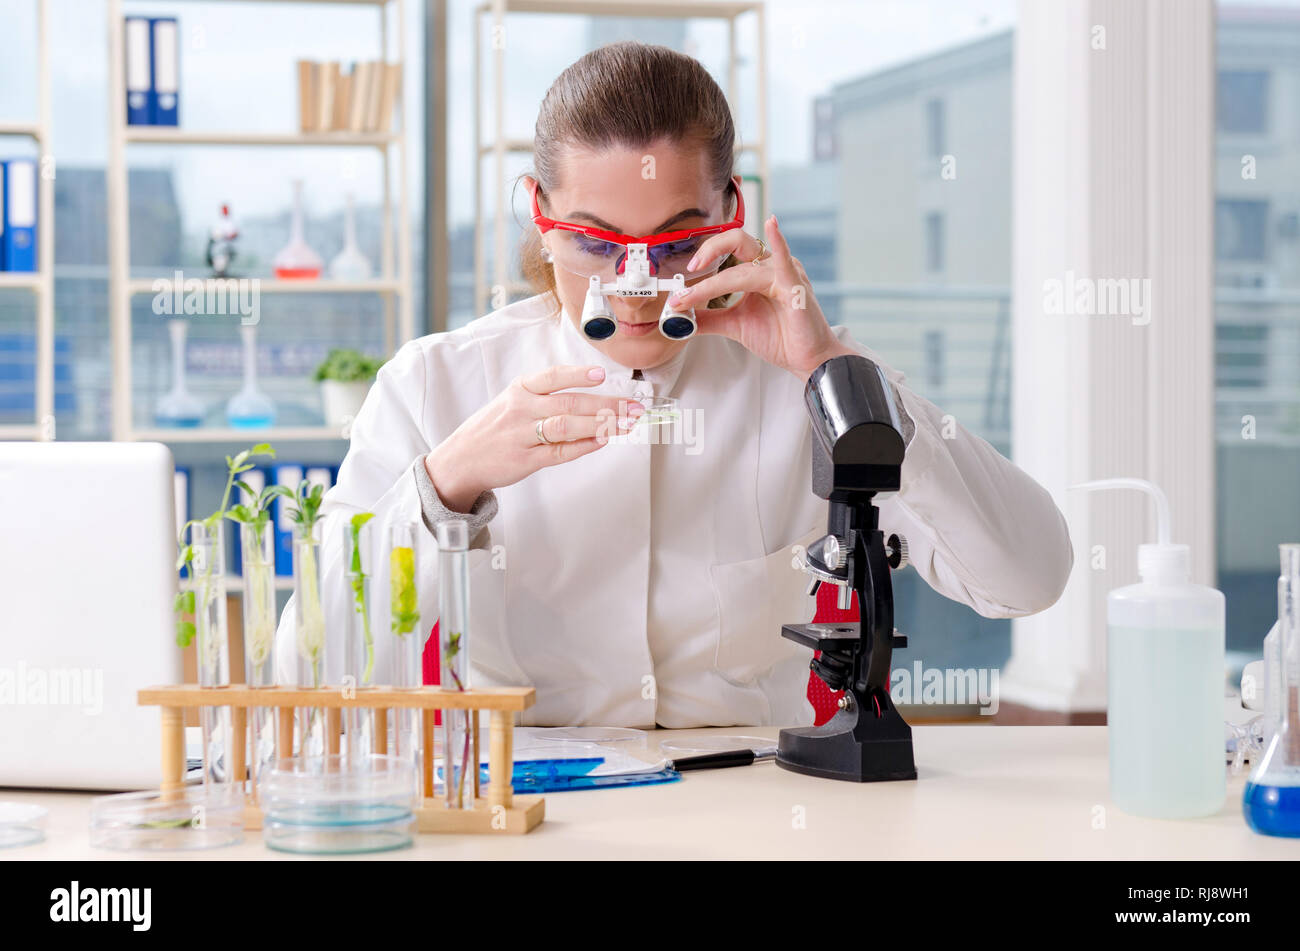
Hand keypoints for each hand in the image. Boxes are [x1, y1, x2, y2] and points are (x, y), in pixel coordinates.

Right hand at [425, 364, 643, 511]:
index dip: (579, 375)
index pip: (553, 377)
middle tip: (634, 407)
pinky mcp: (526, 460)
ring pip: (567, 427)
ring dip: (601, 425)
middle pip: (570, 403)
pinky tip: (602, 441)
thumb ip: (547, 398)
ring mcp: (523, 436)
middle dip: (607, 404)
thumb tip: (593, 400)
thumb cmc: (493, 429)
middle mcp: (521, 409)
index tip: (603, 375)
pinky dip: (583, 446)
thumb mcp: (513, 402)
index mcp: (520, 390)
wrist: (461, 460)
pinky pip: (560, 452)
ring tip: (626, 424)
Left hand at [668, 211, 853, 379]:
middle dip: (709, 252)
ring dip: (714, 284)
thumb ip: (708, 319)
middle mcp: (771, 266)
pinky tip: (772, 223)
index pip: (726, 253)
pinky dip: (779, 241)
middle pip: (736, 242)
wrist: (806, 359)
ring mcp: (785, 273)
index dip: (703, 260)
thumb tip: (680, 318)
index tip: (680, 290)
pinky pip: (785, 262)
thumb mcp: (735, 325)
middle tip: (690, 270)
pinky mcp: (795, 286)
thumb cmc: (780, 337)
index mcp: (758, 270)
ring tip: (692, 296)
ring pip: (743, 270)